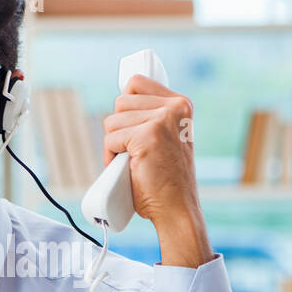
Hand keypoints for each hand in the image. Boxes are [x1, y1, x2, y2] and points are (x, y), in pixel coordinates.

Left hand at [102, 74, 213, 266]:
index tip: (132, 128)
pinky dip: (110, 156)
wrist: (177, 208)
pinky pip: (110, 139)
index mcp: (181, 104)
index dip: (125, 107)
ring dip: (114, 144)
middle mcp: (174, 108)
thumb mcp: (167, 136)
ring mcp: (161, 121)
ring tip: (130, 161)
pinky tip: (126, 168)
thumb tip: (122, 97)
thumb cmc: (167, 178)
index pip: (136, 83)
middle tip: (132, 151)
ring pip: (112, 120)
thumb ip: (152, 114)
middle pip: (121, 102)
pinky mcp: (146, 137)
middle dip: (119, 128)